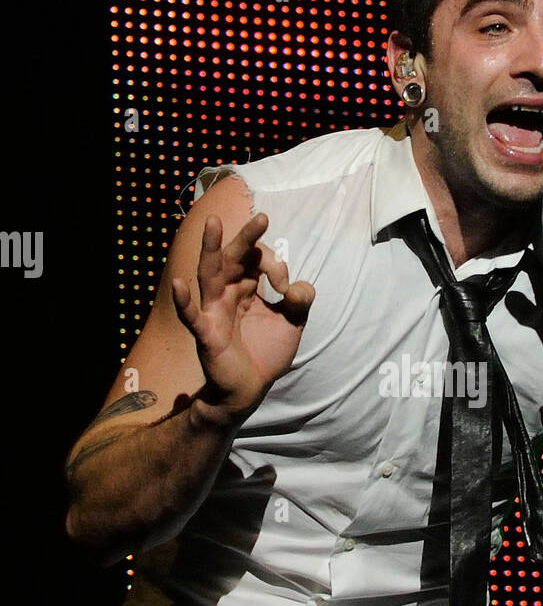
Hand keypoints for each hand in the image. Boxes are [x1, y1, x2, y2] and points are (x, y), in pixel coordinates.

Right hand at [171, 211, 314, 422]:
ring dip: (211, 249)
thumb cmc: (264, 352)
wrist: (249, 389)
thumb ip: (300, 302)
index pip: (259, 261)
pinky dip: (184, 301)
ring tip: (213, 224)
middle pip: (234, 258)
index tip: (285, 288)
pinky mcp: (207, 334)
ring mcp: (214, 311)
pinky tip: (179, 285)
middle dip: (247, 237)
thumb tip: (299, 287)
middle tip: (262, 216)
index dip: (276, 267)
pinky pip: (192, 316)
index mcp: (247, 287)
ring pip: (210, 274)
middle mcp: (228, 293)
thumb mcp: (291, 324)